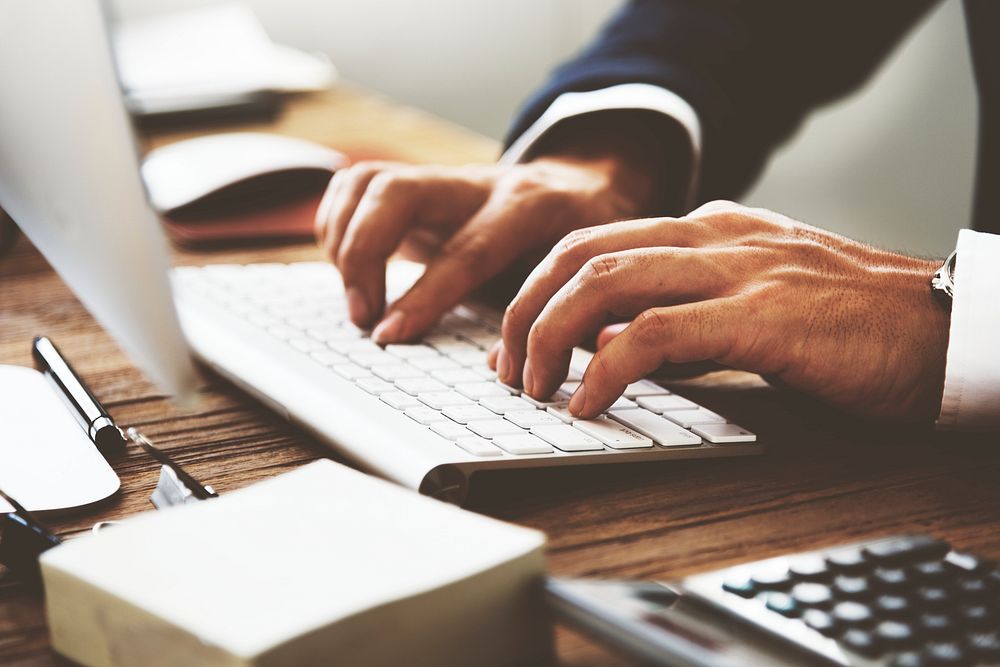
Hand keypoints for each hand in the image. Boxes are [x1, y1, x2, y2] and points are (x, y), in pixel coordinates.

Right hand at [313, 111, 680, 342]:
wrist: (585, 182)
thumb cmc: (588, 236)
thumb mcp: (588, 272)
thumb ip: (553, 314)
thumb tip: (502, 368)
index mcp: (529, 208)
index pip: (465, 251)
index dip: (422, 297)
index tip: (386, 337)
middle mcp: (478, 184)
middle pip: (398, 193)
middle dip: (363, 254)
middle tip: (362, 316)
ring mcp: (442, 179)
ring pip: (370, 182)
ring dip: (343, 238)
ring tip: (356, 297)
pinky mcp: (416, 185)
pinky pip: (357, 184)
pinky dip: (336, 222)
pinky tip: (346, 264)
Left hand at [494, 201, 950, 423]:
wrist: (947, 330)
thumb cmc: (855, 327)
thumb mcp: (757, 306)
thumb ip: (689, 317)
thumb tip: (618, 351)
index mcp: (713, 229)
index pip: (598, 241)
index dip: (540, 289)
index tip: (514, 338)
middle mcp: (716, 237)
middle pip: (583, 253)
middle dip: (524, 310)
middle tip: (506, 368)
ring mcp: (738, 271)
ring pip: (605, 282)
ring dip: (549, 336)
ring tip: (531, 388)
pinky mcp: (762, 317)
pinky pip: (655, 335)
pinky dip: (606, 370)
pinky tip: (589, 405)